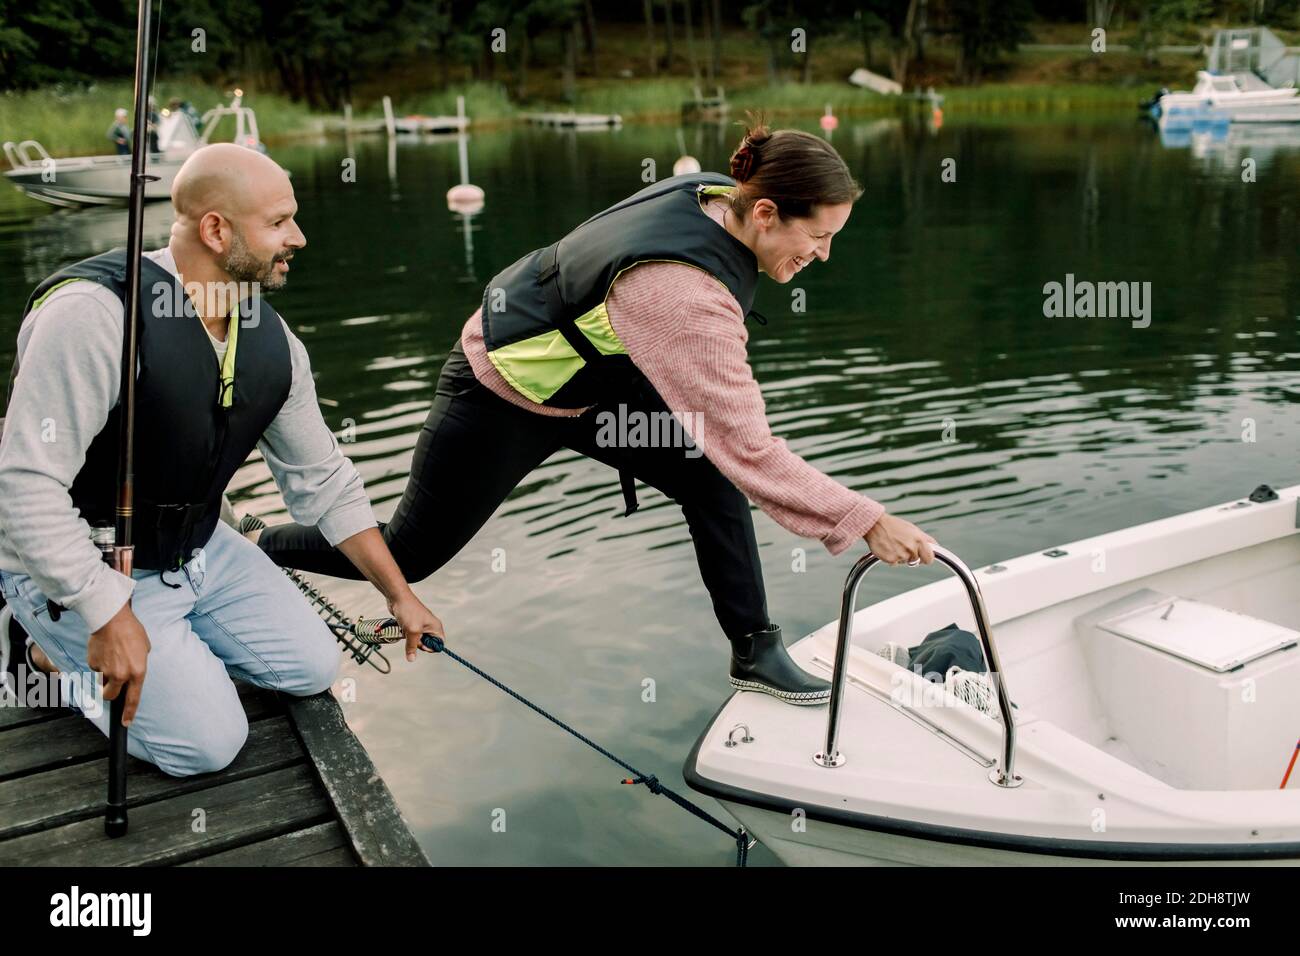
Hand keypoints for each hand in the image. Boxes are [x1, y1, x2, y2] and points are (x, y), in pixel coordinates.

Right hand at [86, 602, 150, 725]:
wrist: (111, 619)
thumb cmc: (131, 632)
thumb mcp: (144, 649)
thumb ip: (138, 664)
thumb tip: (131, 673)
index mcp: (137, 672)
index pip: (133, 699)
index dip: (129, 713)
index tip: (126, 723)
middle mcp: (121, 675)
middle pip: (111, 696)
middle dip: (110, 693)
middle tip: (112, 683)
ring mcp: (105, 671)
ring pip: (102, 682)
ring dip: (105, 675)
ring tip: (111, 656)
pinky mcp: (93, 664)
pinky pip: (95, 668)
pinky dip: (99, 662)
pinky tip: (104, 650)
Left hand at [387, 588, 446, 662]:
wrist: (397, 598)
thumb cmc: (408, 611)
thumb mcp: (412, 631)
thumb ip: (412, 646)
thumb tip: (411, 659)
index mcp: (436, 627)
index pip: (439, 644)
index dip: (430, 648)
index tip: (421, 644)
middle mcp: (430, 627)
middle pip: (427, 644)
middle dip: (418, 643)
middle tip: (412, 635)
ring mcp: (421, 626)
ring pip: (417, 640)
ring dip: (410, 639)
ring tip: (406, 630)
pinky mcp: (412, 625)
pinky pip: (410, 636)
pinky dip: (405, 635)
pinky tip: (402, 628)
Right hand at [865, 513, 936, 565]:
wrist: (875, 525)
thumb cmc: (894, 525)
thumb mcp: (913, 529)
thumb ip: (926, 539)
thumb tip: (936, 546)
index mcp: (919, 540)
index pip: (930, 558)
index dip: (926, 558)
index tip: (922, 556)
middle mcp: (911, 548)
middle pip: (917, 561)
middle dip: (912, 557)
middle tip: (904, 547)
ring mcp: (901, 555)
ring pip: (905, 562)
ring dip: (900, 556)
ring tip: (894, 544)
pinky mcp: (891, 560)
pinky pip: (894, 563)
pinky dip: (891, 558)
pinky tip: (888, 548)